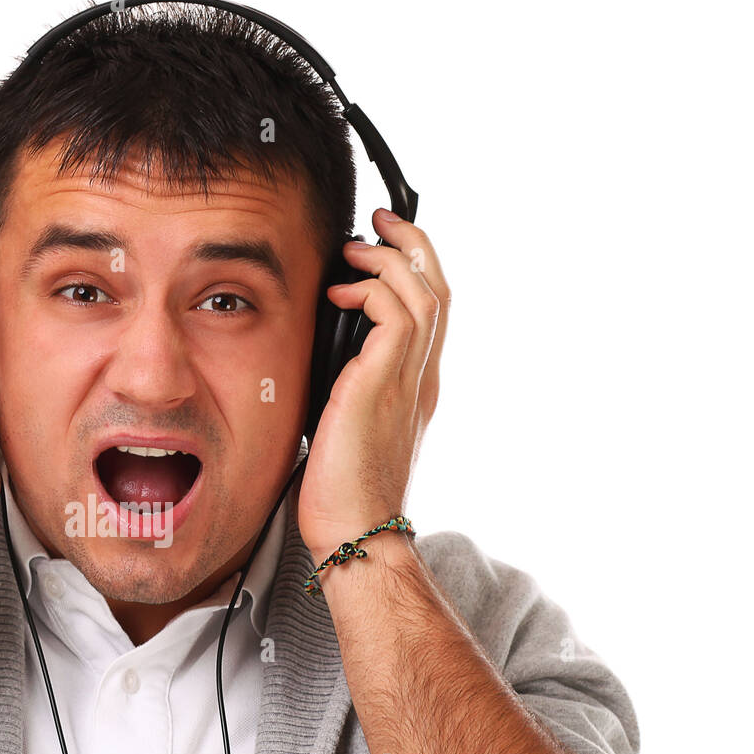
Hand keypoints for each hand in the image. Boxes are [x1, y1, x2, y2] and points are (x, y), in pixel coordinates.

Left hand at [297, 208, 449, 561]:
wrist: (355, 532)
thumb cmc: (340, 494)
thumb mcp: (341, 429)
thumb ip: (341, 393)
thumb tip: (313, 368)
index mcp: (415, 390)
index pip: (430, 314)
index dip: (412, 272)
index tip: (380, 248)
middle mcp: (421, 379)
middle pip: (440, 290)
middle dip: (413, 245)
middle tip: (380, 221)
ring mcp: (409, 380)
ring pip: (424, 291)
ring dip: (389, 258)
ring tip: (354, 246)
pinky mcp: (384, 382)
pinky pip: (395, 311)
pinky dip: (370, 289)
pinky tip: (339, 293)